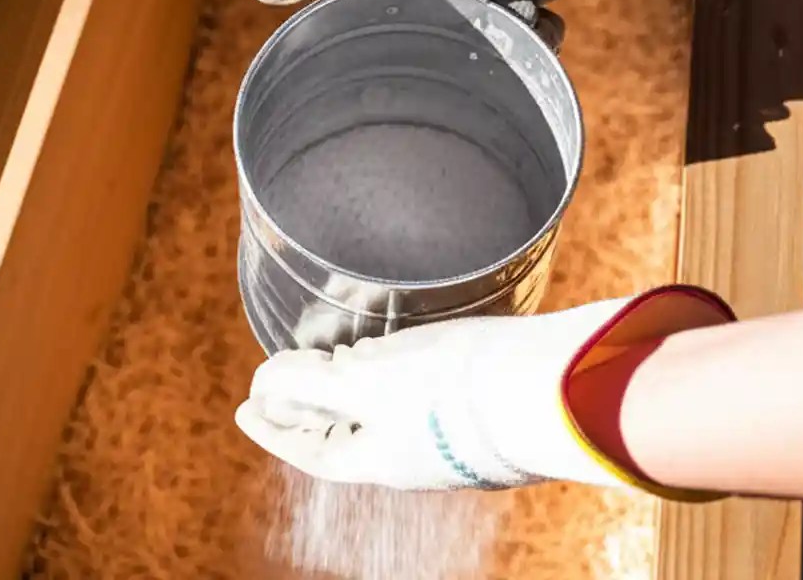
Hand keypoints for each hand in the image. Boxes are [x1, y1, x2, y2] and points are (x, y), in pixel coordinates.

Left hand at [235, 286, 734, 495]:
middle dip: (318, 403)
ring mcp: (457, 431)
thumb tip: (262, 386)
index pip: (312, 448)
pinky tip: (411, 344)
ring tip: (345, 351)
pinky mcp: (490, 404)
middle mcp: (418, 452)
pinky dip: (405, 369)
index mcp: (381, 458)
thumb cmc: (459, 389)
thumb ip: (310, 385)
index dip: (273, 428)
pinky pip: (432, 391)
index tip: (245, 408)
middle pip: (352, 428)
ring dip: (362, 381)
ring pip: (393, 406)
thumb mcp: (368, 383)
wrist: (557, 386)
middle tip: (292, 371)